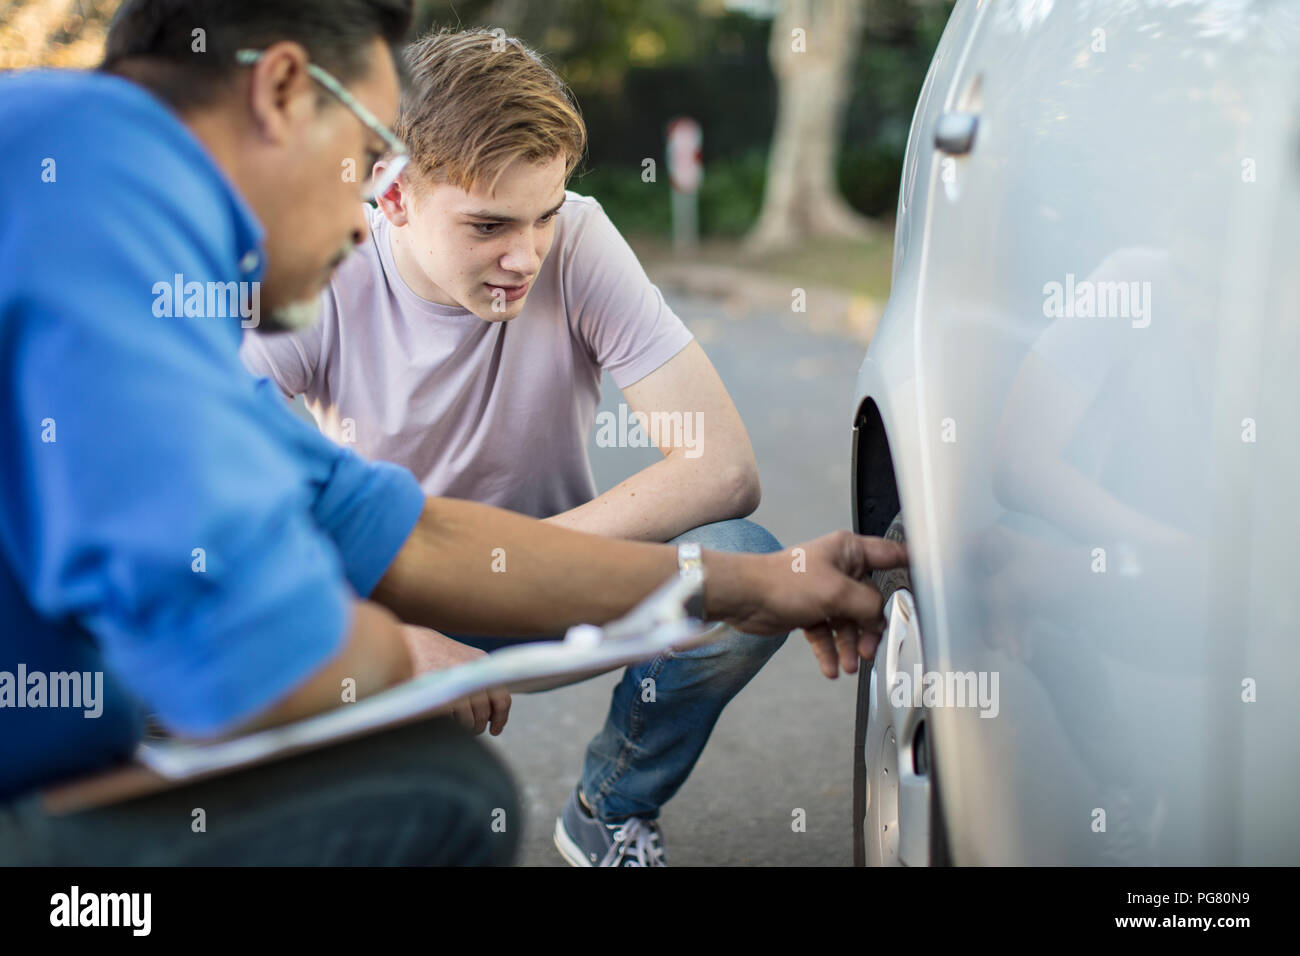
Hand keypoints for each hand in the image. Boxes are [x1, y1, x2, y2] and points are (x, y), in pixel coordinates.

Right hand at [401, 625, 510, 735]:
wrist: (401, 642)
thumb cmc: (428, 651)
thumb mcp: (458, 655)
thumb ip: (475, 674)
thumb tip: (489, 708)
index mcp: (480, 660)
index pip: (502, 696)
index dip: (500, 717)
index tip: (495, 728)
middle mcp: (473, 670)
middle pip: (487, 709)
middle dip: (481, 724)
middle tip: (475, 730)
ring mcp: (457, 681)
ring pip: (473, 716)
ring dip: (469, 727)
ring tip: (460, 728)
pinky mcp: (442, 692)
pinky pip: (455, 716)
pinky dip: (454, 724)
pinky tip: (447, 721)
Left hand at [720, 532, 908, 678]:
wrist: (745, 598)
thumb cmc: (784, 582)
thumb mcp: (837, 593)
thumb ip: (868, 605)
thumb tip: (881, 617)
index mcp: (849, 551)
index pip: (889, 554)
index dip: (910, 564)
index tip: (929, 578)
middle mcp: (839, 568)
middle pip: (870, 600)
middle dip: (870, 628)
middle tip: (869, 649)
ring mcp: (824, 590)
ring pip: (849, 621)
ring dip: (850, 645)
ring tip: (848, 665)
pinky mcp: (810, 610)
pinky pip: (828, 633)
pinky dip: (830, 650)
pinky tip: (830, 668)